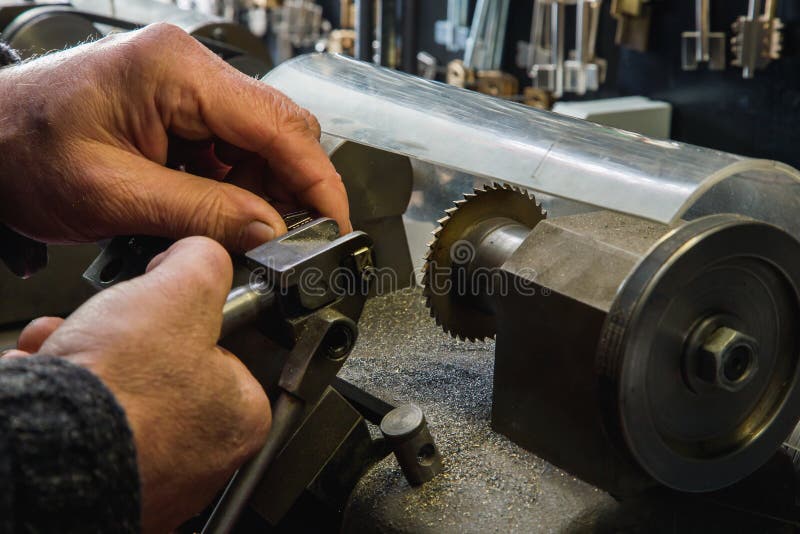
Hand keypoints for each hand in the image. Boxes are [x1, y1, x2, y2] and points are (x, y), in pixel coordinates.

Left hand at [0, 23, 349, 251]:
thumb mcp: (113, 195)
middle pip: (281, 129)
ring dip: (264, 192)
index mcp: (173, 71)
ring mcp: (187, 85)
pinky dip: (240, 187)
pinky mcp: (181, 106)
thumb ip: (201, 213)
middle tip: (289, 242)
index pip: (278, 125)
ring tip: (244, 234)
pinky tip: (223, 214)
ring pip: (262, 142)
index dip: (317, 181)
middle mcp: (189, 67)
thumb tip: (270, 232)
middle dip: (293, 189)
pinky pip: (233, 148)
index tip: (334, 225)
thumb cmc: (20, 150)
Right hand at [7, 237, 269, 531]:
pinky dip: (60, 390)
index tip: (166, 303)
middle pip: (164, 368)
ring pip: (118, 391)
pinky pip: (83, 419)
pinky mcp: (100, 476)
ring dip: (84, 356)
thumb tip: (201, 252)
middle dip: (125, 334)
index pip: (225, 349)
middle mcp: (201, 455)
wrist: (48, 444)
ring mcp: (150, 471)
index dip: (189, 316)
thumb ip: (203, 261)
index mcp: (239, 417)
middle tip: (112, 323)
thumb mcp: (183, 290)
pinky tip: (45, 372)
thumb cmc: (124, 389)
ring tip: (66, 344)